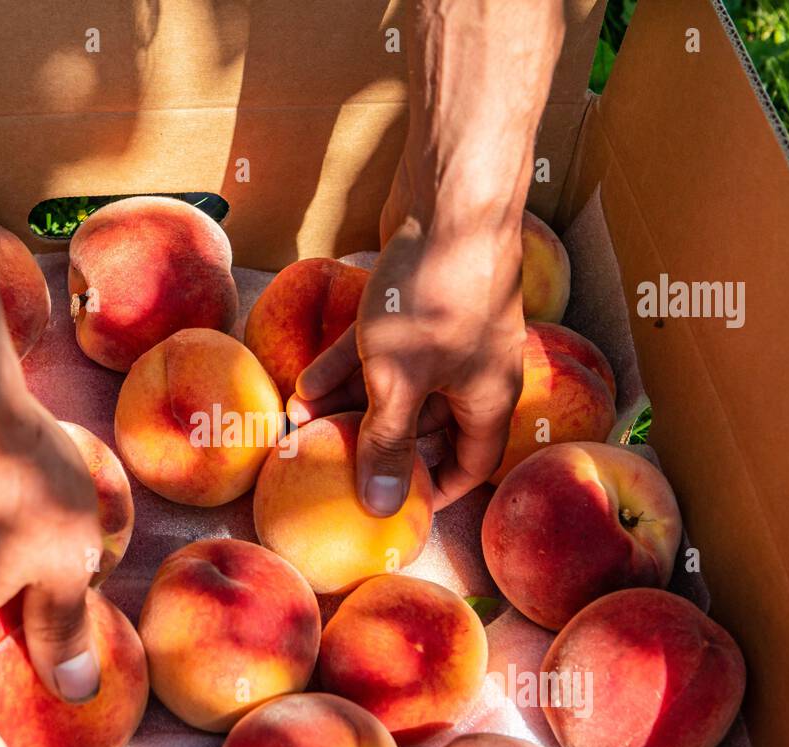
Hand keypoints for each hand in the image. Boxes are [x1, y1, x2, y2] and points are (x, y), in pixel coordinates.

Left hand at [287, 213, 525, 511]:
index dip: (433, 491)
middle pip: (427, 426)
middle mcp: (472, 370)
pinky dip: (346, 366)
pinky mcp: (414, 301)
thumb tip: (381, 507)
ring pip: (396, 384)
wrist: (449, 197)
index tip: (390, 508)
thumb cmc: (435, 294)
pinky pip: (379, 348)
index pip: (470, 465)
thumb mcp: (402, 380)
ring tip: (300, 428)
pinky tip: (302, 384)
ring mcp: (444, 334)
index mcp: (488, 398)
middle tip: (331, 469)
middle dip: (377, 446)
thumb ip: (388, 442)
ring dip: (350, 405)